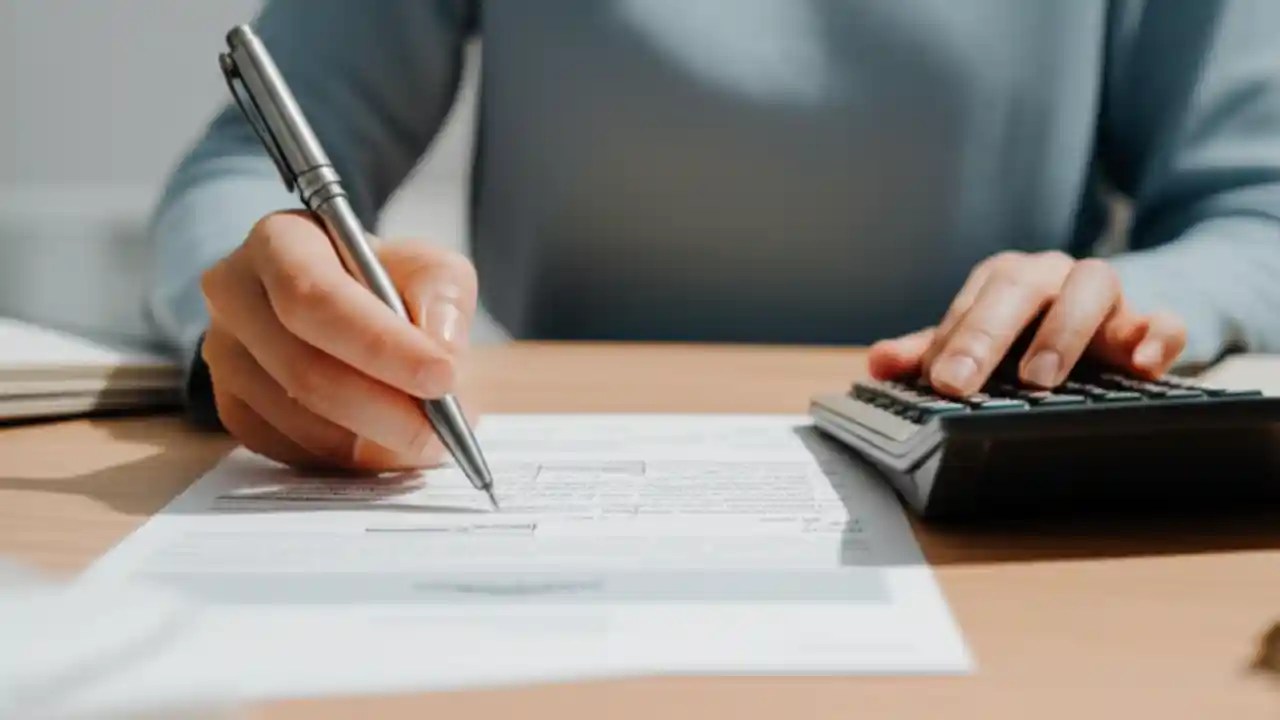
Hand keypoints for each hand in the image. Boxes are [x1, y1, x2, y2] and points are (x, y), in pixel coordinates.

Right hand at [200, 211, 477, 470]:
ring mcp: (226, 355)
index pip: (314, 296)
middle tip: (441, 429)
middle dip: (384, 407)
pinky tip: (385, 445)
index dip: (380, 344)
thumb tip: (441, 349)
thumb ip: (443, 296)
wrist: (352, 313)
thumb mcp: (429, 268)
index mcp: (280, 242)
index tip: (442, 376)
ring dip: (373, 442)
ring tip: (426, 439)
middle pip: (304, 368)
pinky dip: (348, 459)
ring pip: (299, 420)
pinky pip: (290, 450)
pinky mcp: (233, 408)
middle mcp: (236, 294)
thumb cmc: (388, 284)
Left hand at [868, 251, 1185, 395]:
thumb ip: (928, 353)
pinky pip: (1164, 320)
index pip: (971, 304)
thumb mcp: (976, 343)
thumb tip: (877, 364)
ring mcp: (1104, 296)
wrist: (1105, 322)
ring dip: (1061, 332)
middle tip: (961, 383)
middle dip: (986, 336)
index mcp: (1004, 281)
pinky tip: (1142, 365)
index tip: (935, 381)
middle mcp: (1052, 277)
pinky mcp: (1150, 322)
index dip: (951, 341)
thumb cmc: (1027, 334)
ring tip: (1039, 380)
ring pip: (1091, 288)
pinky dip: (1157, 336)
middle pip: (1019, 290)